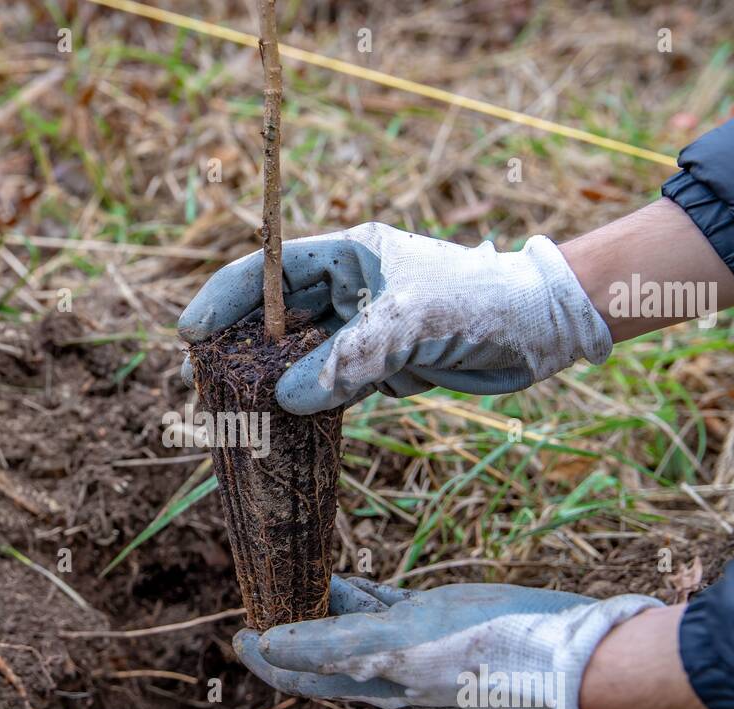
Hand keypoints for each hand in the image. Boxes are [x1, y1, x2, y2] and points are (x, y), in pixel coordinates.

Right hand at [179, 222, 610, 413]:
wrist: (544, 331)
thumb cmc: (483, 304)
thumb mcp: (414, 324)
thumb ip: (349, 358)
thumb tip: (284, 399)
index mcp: (348, 256)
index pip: (268, 271)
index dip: (224, 299)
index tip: (189, 334)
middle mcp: (346, 289)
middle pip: (272, 317)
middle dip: (235, 348)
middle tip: (200, 386)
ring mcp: (360, 329)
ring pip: (296, 357)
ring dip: (266, 383)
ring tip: (231, 415)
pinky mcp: (378, 365)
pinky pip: (326, 385)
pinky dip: (304, 406)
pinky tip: (280, 428)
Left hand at [233, 575, 661, 708]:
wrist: (556, 647)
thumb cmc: (477, 649)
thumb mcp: (395, 645)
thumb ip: (330, 645)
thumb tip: (267, 645)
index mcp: (373, 681)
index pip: (301, 674)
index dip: (266, 659)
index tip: (238, 635)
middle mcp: (387, 667)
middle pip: (320, 648)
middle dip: (287, 627)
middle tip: (257, 598)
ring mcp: (412, 642)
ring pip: (351, 622)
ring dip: (319, 601)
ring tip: (288, 576)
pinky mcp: (435, 616)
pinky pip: (384, 603)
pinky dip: (360, 589)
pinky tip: (342, 571)